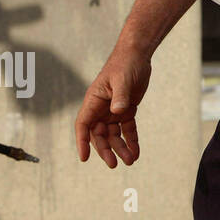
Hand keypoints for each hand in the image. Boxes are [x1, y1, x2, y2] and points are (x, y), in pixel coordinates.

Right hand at [75, 42, 149, 167]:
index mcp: (93, 101)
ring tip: (131, 160)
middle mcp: (100, 109)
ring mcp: (113, 110)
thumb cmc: (125, 64)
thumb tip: (116, 112)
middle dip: (106, 150)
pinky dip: (131, 140)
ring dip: (121, 148)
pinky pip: (127, 129)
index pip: (83, 125)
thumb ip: (120, 96)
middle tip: (114, 164)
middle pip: (99, 135)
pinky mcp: (126, 110)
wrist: (138, 56)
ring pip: (114, 135)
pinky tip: (136, 151)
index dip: (82, 142)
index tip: (84, 158)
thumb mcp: (122, 80)